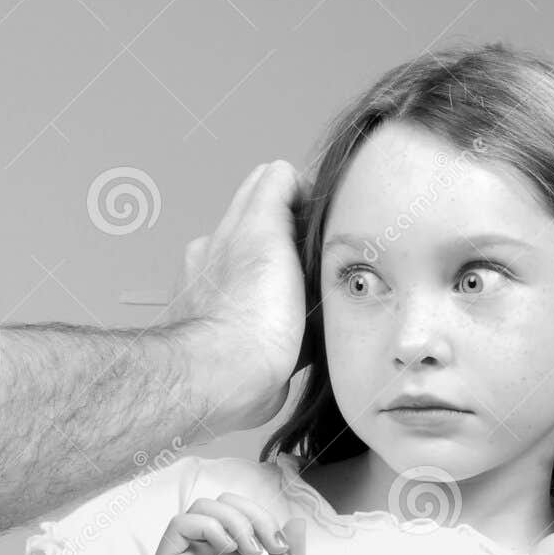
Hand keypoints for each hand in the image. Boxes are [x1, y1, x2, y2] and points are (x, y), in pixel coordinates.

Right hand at [150, 495, 308, 554]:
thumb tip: (298, 523)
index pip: (241, 517)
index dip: (264, 521)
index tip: (281, 549)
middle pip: (222, 505)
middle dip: (253, 515)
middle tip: (269, 546)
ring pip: (202, 508)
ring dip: (235, 521)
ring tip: (251, 551)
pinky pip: (180, 524)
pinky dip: (210, 526)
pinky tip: (230, 550)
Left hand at [169, 160, 309, 431]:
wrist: (230, 381)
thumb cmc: (246, 311)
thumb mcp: (262, 229)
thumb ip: (272, 192)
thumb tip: (288, 173)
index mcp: (222, 240)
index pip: (264, 198)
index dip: (301, 200)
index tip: (323, 219)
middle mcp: (224, 273)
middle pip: (278, 242)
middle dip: (307, 247)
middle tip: (331, 260)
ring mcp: (239, 311)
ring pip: (286, 286)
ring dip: (308, 289)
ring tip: (329, 297)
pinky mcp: (256, 349)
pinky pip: (291, 330)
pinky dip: (307, 328)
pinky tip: (321, 333)